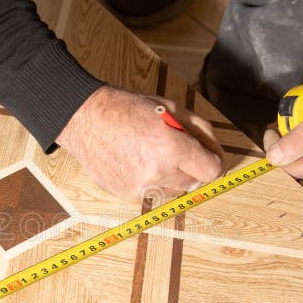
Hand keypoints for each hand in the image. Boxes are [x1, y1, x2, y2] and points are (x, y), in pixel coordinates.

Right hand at [56, 85, 223, 201]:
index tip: (208, 157)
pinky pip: (153, 194)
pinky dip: (152, 181)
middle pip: (193, 182)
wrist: (86, 119)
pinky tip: (136, 162)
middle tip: (174, 149)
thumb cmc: (127, 108)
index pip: (211, 170)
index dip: (213, 161)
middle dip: (190, 167)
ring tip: (151, 154)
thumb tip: (217, 152)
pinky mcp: (127, 195)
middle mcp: (158, 171)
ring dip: (171, 176)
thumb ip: (201, 130)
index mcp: (171, 146)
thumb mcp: (172, 107)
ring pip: (174, 191)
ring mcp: (141, 187)